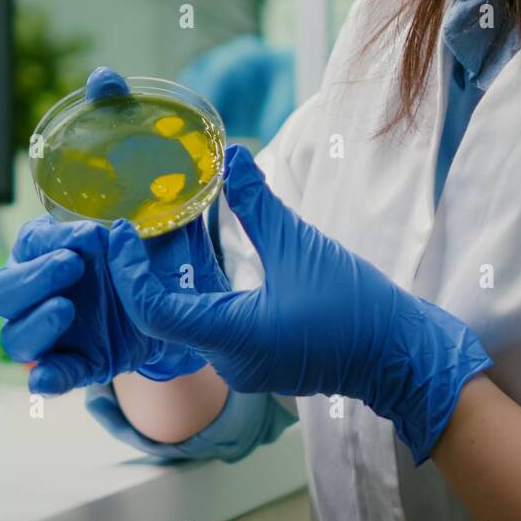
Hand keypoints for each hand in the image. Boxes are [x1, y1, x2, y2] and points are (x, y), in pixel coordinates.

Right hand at [0, 211, 228, 393]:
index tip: (88, 234)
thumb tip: (213, 162)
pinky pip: (48, 375)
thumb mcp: (173, 230)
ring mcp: (58, 330)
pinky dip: (46, 377)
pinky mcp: (77, 363)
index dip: (49, 239)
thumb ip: (173, 204)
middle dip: (32, 278)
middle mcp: (48, 289)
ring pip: (15, 334)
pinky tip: (49, 378)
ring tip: (67, 310)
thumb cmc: (169, 259)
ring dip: (35, 324)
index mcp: (61, 248)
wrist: (189, 312)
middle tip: (73, 266)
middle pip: (3, 290)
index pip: (31, 240)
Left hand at [107, 145, 493, 463]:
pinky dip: (200, 293)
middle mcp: (228, 359)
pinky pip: (214, 326)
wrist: (398, 356)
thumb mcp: (301, 245)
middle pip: (164, 315)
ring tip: (163, 234)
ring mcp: (243, 365)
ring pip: (189, 321)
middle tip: (135, 224)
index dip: (129, 270)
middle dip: (145, 271)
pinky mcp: (258, 360)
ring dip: (173, 281)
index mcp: (231, 336)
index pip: (153, 310)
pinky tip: (204, 258)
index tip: (122, 231)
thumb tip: (230, 155)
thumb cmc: (354, 307)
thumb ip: (256, 203)